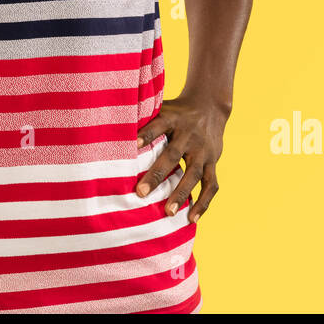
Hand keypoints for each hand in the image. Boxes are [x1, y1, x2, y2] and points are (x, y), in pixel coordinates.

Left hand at [134, 94, 227, 222]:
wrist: (210, 105)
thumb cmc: (176, 112)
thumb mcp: (162, 109)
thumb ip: (143, 121)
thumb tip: (111, 132)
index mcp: (172, 119)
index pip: (158, 126)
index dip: (146, 134)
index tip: (133, 144)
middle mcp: (189, 135)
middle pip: (172, 155)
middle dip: (157, 175)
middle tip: (141, 193)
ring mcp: (203, 150)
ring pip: (194, 174)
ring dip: (181, 194)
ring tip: (168, 212)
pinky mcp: (213, 162)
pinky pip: (210, 185)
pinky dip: (203, 203)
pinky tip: (191, 218)